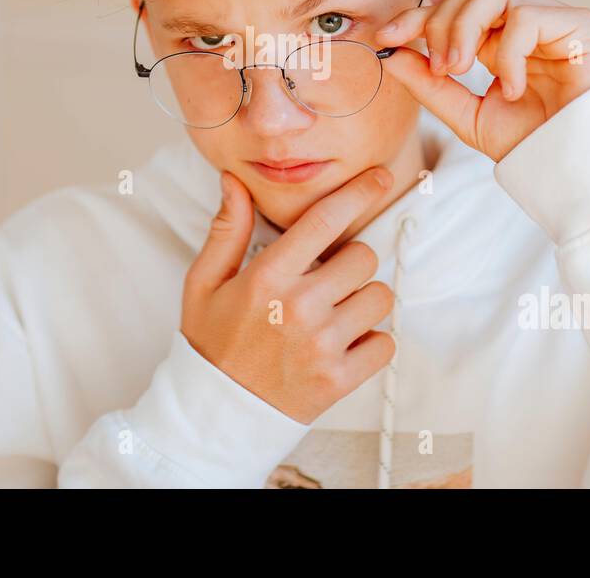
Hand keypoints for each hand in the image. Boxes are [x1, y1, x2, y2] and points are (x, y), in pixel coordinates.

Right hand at [181, 167, 398, 424]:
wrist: (214, 414)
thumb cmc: (211, 342)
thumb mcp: (204, 283)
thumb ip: (226, 230)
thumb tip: (235, 182)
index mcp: (266, 277)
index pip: (324, 221)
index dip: (357, 192)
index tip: (378, 176)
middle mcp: (299, 307)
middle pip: (363, 257)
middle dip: (351, 261)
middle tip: (328, 278)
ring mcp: (322, 345)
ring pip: (379, 297)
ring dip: (363, 299)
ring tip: (335, 311)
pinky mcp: (339, 379)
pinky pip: (385, 342)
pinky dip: (371, 340)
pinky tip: (343, 342)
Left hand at [376, 0, 589, 161]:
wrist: (573, 172)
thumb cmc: (530, 144)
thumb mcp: (466, 114)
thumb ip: (430, 84)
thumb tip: (392, 54)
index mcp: (500, 37)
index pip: (455, 5)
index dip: (418, 14)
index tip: (386, 36)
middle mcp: (527, 20)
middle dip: (441, 22)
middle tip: (441, 68)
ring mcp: (555, 18)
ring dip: (465, 28)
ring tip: (462, 71)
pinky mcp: (581, 25)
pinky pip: (527, 17)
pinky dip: (508, 54)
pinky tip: (513, 88)